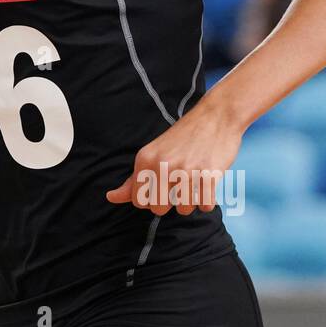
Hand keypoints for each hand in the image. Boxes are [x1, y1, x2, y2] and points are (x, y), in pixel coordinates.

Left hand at [106, 108, 243, 215]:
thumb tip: (110, 197)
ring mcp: (186, 170)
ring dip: (191, 202)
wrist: (215, 116)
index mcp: (145, 160)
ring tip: (193, 184)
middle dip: (170, 202)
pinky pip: (205, 205)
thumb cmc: (182, 138)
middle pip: (159, 209)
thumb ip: (132, 180)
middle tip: (179, 184)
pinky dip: (207, 200)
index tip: (161, 186)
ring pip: (184, 210)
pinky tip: (206, 185)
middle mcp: (163, 165)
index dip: (151, 198)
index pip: (139, 201)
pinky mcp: (209, 174)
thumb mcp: (152, 154)